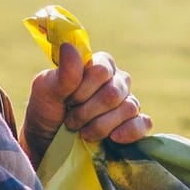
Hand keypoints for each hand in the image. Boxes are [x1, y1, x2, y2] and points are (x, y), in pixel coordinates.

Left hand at [25, 44, 151, 160]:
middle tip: (71, 121)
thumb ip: (62, 73)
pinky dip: (129, 131)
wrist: (49, 143)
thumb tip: (69, 46)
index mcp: (98, 65)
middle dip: (88, 111)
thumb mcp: (46, 92)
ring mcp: (128, 102)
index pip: (101, 70)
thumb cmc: (47, 111)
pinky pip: (143, 123)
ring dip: (101, 125)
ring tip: (84, 133)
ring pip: (128, 108)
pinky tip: (113, 138)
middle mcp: (117, 81)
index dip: (83, 89)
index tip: (67, 100)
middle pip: (114, 92)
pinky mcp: (135, 124)